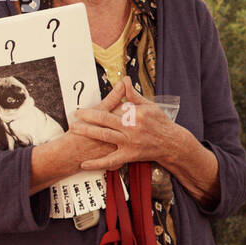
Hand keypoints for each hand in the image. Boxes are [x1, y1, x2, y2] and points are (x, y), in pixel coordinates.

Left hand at [70, 77, 186, 170]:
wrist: (172, 144)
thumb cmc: (160, 123)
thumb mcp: (149, 106)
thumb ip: (133, 95)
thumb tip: (124, 80)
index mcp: (135, 113)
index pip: (113, 107)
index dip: (98, 107)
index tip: (86, 108)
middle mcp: (131, 127)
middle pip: (104, 120)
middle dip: (87, 116)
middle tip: (75, 114)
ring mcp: (130, 142)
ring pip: (104, 136)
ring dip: (87, 132)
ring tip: (74, 130)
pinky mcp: (129, 155)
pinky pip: (110, 160)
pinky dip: (97, 163)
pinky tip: (84, 163)